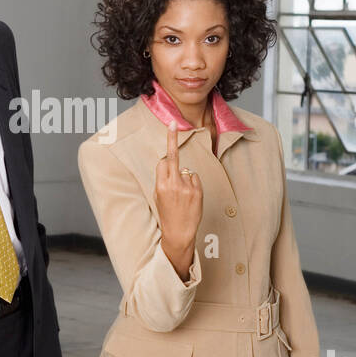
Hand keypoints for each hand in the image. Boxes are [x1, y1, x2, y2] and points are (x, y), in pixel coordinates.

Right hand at [154, 123, 201, 279]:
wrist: (179, 232)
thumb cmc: (167, 213)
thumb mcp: (158, 197)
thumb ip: (162, 179)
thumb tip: (169, 163)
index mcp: (160, 185)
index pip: (163, 161)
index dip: (165, 154)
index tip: (168, 131)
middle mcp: (172, 184)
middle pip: (172, 156)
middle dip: (171, 139)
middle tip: (172, 123)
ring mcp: (186, 187)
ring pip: (186, 171)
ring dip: (184, 178)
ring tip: (182, 196)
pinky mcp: (197, 191)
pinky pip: (195, 179)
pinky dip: (193, 184)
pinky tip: (190, 197)